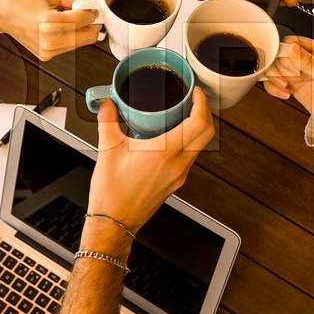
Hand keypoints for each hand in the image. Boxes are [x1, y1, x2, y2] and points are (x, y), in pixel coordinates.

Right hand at [0, 0, 102, 60]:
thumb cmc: (18, 0)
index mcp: (49, 23)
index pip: (86, 18)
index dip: (91, 7)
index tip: (88, 0)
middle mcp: (49, 42)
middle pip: (89, 35)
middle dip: (90, 21)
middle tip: (80, 8)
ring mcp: (48, 51)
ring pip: (82, 42)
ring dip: (81, 28)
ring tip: (64, 15)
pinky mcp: (46, 56)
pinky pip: (70, 46)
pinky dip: (71, 35)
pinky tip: (58, 25)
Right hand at [87, 92, 213, 231]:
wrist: (114, 221)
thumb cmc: (112, 193)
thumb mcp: (107, 149)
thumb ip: (107, 120)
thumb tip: (106, 104)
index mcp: (165, 152)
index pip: (198, 124)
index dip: (202, 104)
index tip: (195, 93)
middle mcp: (177, 164)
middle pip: (207, 134)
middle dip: (205, 113)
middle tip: (194, 100)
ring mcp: (179, 175)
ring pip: (200, 146)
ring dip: (198, 128)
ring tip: (184, 115)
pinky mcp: (176, 182)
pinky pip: (190, 157)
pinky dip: (188, 142)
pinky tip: (173, 136)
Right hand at [261, 37, 313, 137]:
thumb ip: (309, 63)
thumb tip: (292, 48)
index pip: (293, 42)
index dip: (285, 53)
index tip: (288, 68)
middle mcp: (309, 60)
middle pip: (281, 54)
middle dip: (278, 68)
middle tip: (286, 81)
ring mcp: (301, 73)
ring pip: (276, 68)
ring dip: (274, 78)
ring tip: (285, 88)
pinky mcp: (295, 86)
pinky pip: (276, 82)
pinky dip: (274, 88)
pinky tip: (285, 94)